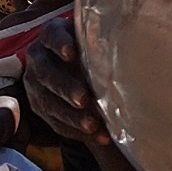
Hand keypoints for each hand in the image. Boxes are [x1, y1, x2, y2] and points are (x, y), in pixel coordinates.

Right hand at [21, 16, 108, 146]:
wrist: (76, 66)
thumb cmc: (92, 48)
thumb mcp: (95, 38)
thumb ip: (105, 37)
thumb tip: (137, 40)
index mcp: (51, 34)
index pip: (51, 36)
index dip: (60, 44)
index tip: (72, 54)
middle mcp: (37, 57)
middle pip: (46, 72)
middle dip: (65, 87)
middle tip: (84, 99)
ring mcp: (34, 84)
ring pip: (48, 101)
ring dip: (71, 116)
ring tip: (93, 126)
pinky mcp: (38, 106)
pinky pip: (54, 121)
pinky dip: (75, 131)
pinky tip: (97, 136)